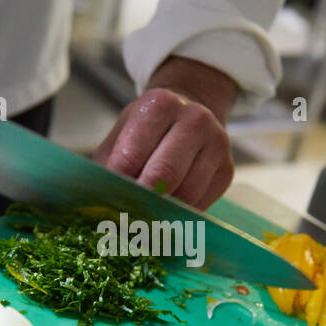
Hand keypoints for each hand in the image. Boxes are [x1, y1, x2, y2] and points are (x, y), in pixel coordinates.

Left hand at [93, 56, 236, 208]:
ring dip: (161, 213)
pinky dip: (180, 215)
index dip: (118, 187)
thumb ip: (108, 166)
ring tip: (143, 218)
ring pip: (186, 195)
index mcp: (160, 104)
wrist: (190, 114)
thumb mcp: (121, 135)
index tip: (107, 206)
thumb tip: (98, 205)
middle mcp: (194, 119)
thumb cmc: (148, 130)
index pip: (132, 156)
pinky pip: (201, 204)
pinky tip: (167, 211)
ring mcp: (216, 143)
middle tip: (125, 220)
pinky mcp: (227, 169)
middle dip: (141, 202)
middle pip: (164, 175)